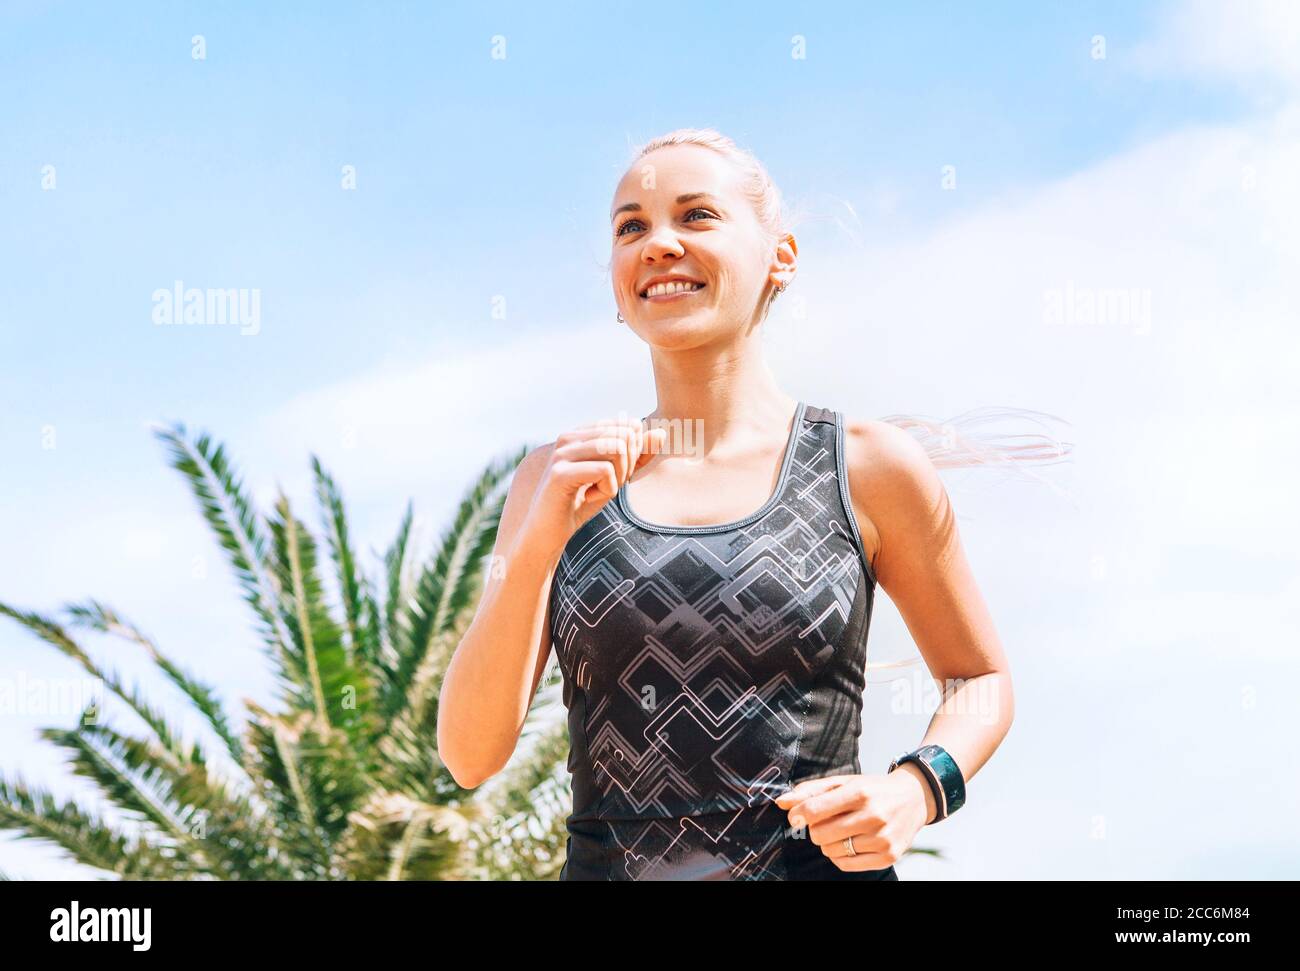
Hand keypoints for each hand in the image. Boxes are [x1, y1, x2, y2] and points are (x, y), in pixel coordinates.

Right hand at [518, 414, 667, 557]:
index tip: (616, 474)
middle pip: (624, 436)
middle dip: (628, 465)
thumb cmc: (581, 503)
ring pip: (616, 449)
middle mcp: (568, 437)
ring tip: (599, 490)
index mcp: (580, 432)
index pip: (628, 426)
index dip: (634, 453)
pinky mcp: (560, 473)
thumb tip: (661, 433)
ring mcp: (562, 453)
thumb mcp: (616, 477)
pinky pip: (605, 471)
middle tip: (609, 484)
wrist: (547, 533)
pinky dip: (606, 490)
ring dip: (618, 477)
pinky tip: (589, 498)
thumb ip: (638, 455)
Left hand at [773, 769, 933, 872]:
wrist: (914, 799)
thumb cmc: (872, 789)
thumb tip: (781, 802)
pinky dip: (840, 856)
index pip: (815, 809)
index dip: (798, 815)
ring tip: (842, 830)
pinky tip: (850, 843)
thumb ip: (811, 791)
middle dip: (815, 829)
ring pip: (831, 851)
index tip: (796, 817)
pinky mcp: (888, 856)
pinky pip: (846, 865)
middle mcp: (873, 815)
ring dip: (828, 843)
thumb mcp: (844, 782)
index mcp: (860, 792)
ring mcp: (882, 838)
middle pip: (820, 834)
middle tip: (825, 822)